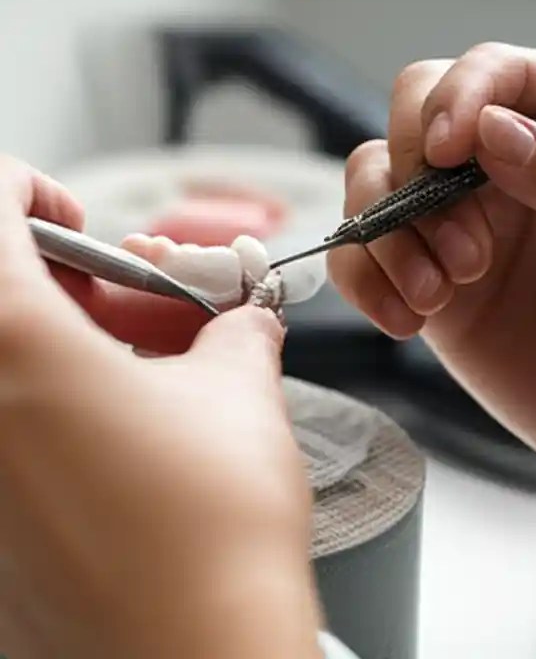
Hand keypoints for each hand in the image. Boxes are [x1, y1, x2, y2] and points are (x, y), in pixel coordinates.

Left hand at [0, 157, 320, 658]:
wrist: (196, 655)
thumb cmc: (210, 535)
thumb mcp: (241, 392)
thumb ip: (233, 328)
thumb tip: (239, 318)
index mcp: (9, 343)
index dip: (34, 193)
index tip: (83, 222)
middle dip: (66, 284)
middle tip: (134, 310)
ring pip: (4, 368)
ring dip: (64, 350)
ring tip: (145, 379)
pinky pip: (9, 431)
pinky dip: (49, 413)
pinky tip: (122, 439)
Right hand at [329, 43, 535, 495]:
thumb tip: (495, 126)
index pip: (500, 71)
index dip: (465, 94)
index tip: (452, 148)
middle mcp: (506, 160)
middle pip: (418, 107)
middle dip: (420, 168)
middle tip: (463, 247)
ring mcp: (456, 214)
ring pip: (376, 172)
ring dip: (392, 232)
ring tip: (443, 293)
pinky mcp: (419, 271)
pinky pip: (357, 249)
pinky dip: (365, 278)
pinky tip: (408, 319)